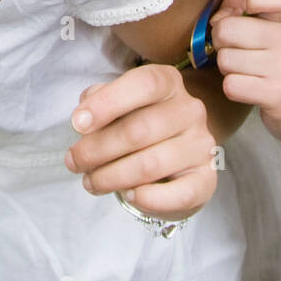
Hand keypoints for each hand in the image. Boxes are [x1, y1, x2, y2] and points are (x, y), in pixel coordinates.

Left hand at [63, 63, 216, 219]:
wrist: (180, 149)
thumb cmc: (141, 120)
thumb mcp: (121, 101)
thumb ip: (101, 100)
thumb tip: (84, 114)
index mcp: (168, 82)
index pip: (143, 85)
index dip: (107, 104)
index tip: (77, 124)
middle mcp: (190, 110)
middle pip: (139, 130)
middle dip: (97, 149)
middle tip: (73, 162)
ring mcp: (202, 145)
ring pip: (151, 164)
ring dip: (112, 176)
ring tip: (90, 181)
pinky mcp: (207, 180)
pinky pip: (179, 194)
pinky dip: (148, 198)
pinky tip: (127, 195)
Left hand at [212, 0, 280, 145]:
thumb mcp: (271, 27)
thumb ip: (241, 8)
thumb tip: (219, 14)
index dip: (244, 1)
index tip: (249, 15)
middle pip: (226, 29)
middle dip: (222, 42)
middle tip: (238, 49)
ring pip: (225, 59)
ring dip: (228, 68)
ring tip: (247, 70)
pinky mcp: (278, 96)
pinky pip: (231, 85)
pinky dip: (233, 88)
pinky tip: (250, 87)